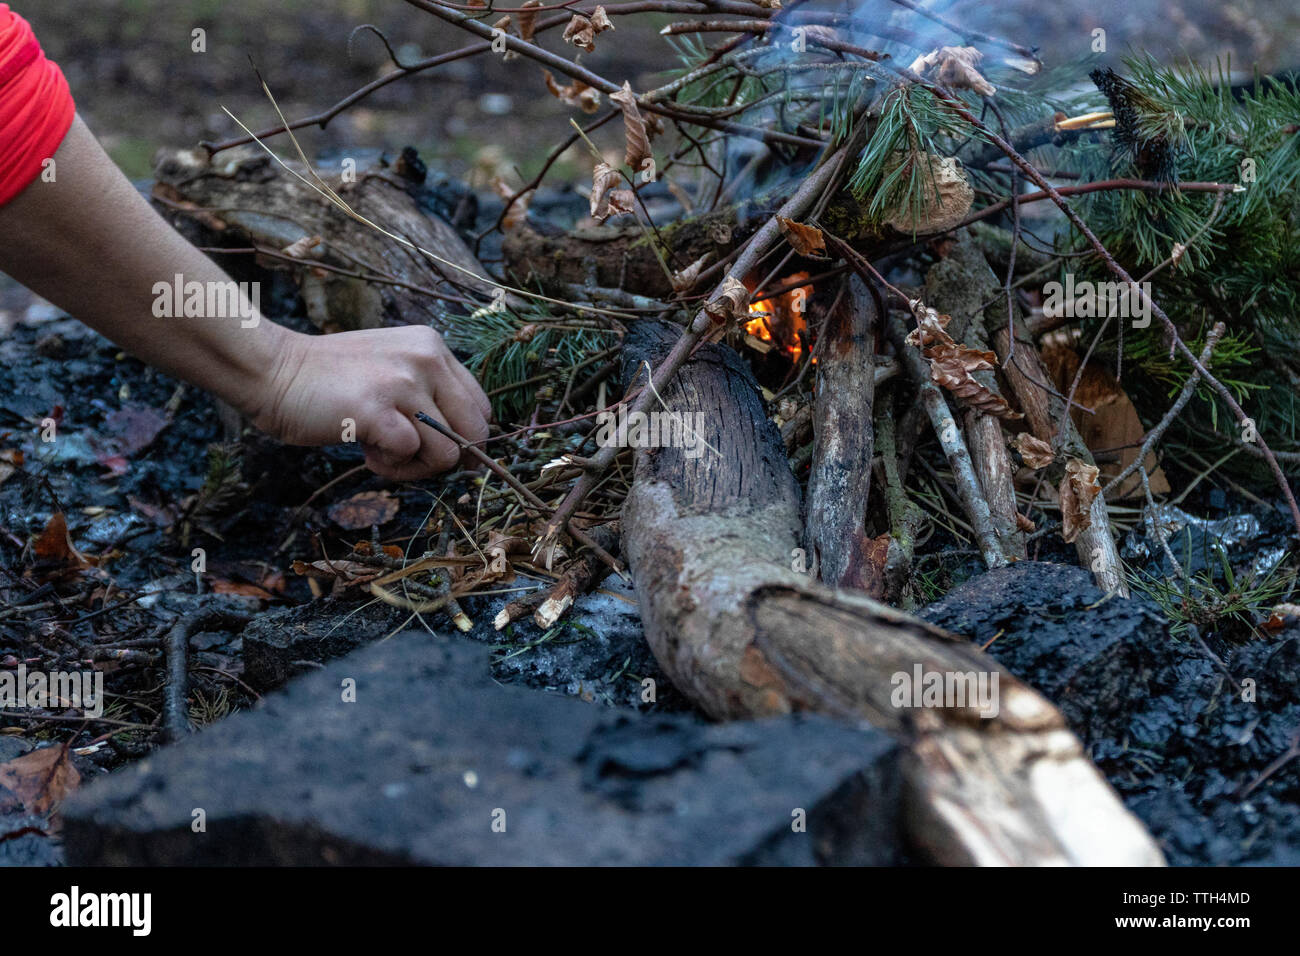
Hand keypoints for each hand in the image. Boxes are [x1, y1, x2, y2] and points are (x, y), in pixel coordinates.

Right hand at [251, 326, 490, 478]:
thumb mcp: (392, 369)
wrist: (271, 370)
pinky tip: (364, 448)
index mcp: (433, 348)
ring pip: (448, 452)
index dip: (460, 438)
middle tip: (407, 454)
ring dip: (414, 465)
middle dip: (446, 458)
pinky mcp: (379, 409)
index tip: (426, 442)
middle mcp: (426, 359)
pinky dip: (390, 465)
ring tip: (379, 448)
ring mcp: (404, 383)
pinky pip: (411, 455)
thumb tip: (463, 447)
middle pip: (477, 433)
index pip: (482, 408)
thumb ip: (427, 393)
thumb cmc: (329, 381)